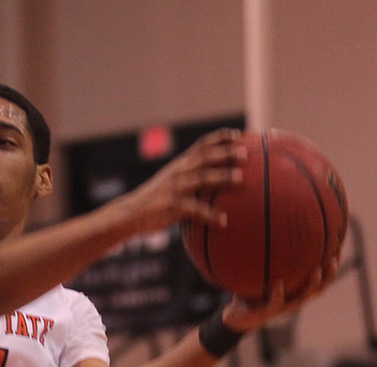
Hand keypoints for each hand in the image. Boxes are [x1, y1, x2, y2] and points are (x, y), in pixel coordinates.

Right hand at [118, 128, 246, 234]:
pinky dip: (210, 215)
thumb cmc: (156, 201)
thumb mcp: (171, 183)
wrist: (130, 213)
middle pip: (206, 157)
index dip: (221, 138)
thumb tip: (216, 185)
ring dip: (222, 176)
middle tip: (246, 153)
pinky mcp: (172, 205)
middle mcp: (179, 172)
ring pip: (202, 178)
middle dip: (226, 152)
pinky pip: (195, 209)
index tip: (240, 136)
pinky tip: (224, 222)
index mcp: (181, 164)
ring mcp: (176, 188)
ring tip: (240, 178)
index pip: (203, 145)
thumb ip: (191, 180)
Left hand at [221, 253, 340, 332]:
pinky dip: (278, 294)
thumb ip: (265, 252)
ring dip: (312, 285)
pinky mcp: (267, 313)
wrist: (235, 315)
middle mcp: (293, 299)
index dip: (331, 264)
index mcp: (296, 290)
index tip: (339, 246)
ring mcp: (282, 307)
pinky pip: (275, 303)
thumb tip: (267, 223)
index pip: (320, 277)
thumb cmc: (249, 290)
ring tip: (316, 271)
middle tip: (333, 259)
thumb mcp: (259, 270)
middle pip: (319, 288)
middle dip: (329, 275)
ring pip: (303, 298)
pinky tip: (278, 284)